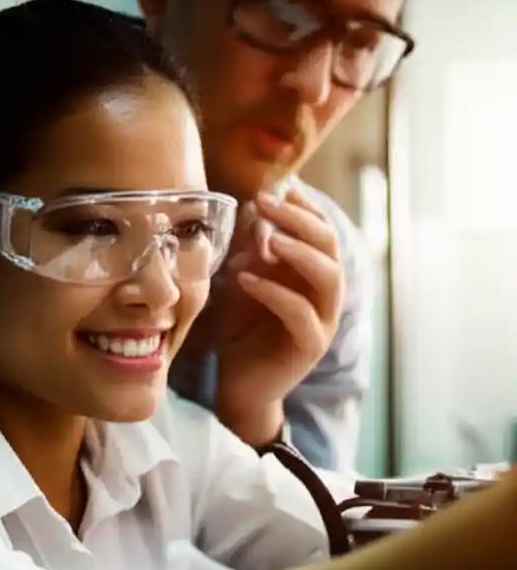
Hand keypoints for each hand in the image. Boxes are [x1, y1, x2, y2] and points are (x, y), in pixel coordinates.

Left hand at [210, 187, 344, 445]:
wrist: (239, 384)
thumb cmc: (241, 330)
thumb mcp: (241, 282)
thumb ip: (250, 251)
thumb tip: (253, 210)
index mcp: (311, 274)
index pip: (321, 231)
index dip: (306, 206)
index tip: (280, 184)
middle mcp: (324, 294)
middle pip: (329, 246)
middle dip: (300, 219)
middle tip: (267, 200)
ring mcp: (322, 320)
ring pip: (328, 277)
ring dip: (299, 251)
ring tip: (268, 237)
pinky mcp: (309, 346)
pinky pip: (300, 313)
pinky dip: (274, 292)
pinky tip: (246, 279)